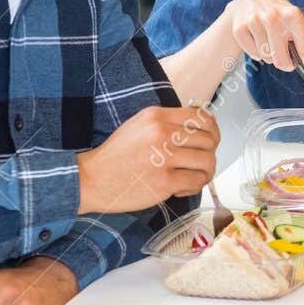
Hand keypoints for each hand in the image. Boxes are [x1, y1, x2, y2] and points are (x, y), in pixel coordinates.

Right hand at [76, 106, 218, 213]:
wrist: (90, 179)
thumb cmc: (116, 155)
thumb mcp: (140, 126)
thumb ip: (169, 123)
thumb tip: (205, 125)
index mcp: (157, 116)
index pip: (202, 118)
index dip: (213, 131)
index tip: (210, 141)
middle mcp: (162, 133)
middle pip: (209, 140)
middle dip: (209, 154)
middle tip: (200, 163)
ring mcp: (163, 157)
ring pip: (207, 161)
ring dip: (205, 172)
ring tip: (192, 177)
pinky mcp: (164, 181)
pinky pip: (196, 181)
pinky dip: (194, 187)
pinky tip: (181, 188)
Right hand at [226, 0, 303, 91]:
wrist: (250, 0)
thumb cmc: (277, 15)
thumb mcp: (293, 20)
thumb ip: (300, 41)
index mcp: (294, 15)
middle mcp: (274, 17)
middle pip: (282, 61)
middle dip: (284, 63)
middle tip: (283, 53)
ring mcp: (255, 21)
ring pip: (266, 58)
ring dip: (269, 55)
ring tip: (267, 38)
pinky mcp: (239, 28)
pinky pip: (252, 55)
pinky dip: (255, 52)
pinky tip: (255, 37)